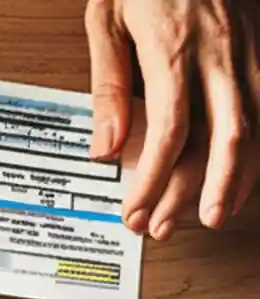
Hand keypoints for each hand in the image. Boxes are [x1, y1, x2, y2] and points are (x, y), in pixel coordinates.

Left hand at [86, 0, 259, 239]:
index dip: (154, 179)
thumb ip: (107, 84)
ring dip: (239, 177)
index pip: (170, 130)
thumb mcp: (106, 18)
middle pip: (224, 137)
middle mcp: (220, 49)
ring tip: (214, 214)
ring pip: (259, 125)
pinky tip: (245, 172)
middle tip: (168, 228)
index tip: (134, 211)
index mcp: (173, 45)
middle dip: (199, 192)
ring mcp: (249, 47)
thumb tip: (104, 149)